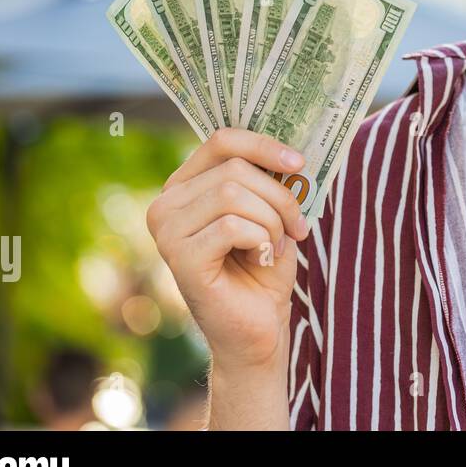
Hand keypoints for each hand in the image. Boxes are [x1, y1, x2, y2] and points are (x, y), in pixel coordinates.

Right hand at [147, 128, 310, 372]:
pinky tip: (262, 259)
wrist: (260, 326)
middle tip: (296, 227)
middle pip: (234, 168)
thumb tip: (288, 151)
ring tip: (275, 246)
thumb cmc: (264, 266)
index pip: (222, 140)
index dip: (264, 145)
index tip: (299, 164)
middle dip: (278, 197)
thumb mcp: (269, 211)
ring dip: (271, 221)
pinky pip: (231, 226)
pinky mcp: (178, 257)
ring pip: (233, 194)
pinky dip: (260, 240)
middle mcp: (166, 203)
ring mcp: (166, 231)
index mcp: (185, 185)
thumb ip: (266, 178)